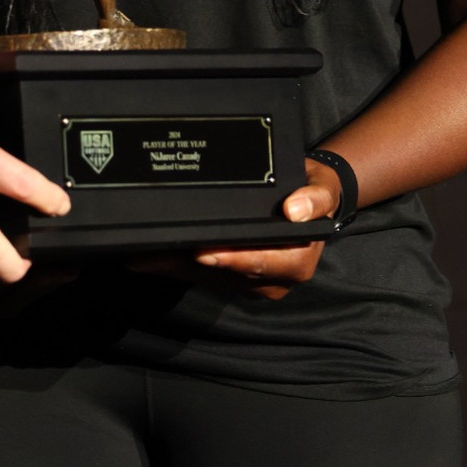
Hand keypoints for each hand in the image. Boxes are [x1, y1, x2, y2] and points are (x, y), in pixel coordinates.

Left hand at [133, 156, 342, 299]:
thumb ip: (317, 196)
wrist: (306, 196)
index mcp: (296, 262)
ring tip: (142, 253)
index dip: (232, 260)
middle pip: (226, 273)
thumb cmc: (314, 191)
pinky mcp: (230, 274)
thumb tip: (297, 210)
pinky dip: (174, 264)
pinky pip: (200, 272)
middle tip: (155, 252)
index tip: (204, 253)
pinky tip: (147, 256)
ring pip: (207, 276)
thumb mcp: (324, 187)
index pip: (260, 264)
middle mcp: (272, 277)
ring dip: (175, 266)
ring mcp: (248, 278)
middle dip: (189, 264)